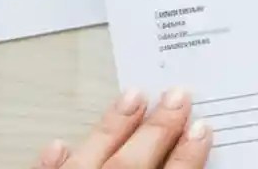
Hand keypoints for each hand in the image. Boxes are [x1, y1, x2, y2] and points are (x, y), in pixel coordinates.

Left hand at [35, 88, 211, 168]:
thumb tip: (189, 154)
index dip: (188, 154)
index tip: (202, 128)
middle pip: (133, 162)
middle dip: (158, 127)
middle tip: (177, 95)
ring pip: (90, 158)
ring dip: (113, 127)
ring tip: (132, 95)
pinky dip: (55, 162)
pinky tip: (58, 143)